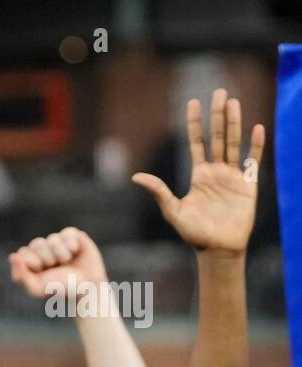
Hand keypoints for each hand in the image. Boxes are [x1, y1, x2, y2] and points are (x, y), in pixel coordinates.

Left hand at [8, 227, 106, 298]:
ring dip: (61, 255)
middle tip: (56, 267)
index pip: (23, 252)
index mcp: (30, 260)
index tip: (41, 272)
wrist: (87, 287)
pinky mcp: (72, 235)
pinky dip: (71, 246)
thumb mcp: (37, 288)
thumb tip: (13, 256)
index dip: (33, 263)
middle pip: (37, 243)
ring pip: (53, 239)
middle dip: (47, 259)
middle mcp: (42, 249)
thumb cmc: (60, 288)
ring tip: (67, 262)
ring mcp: (57, 241)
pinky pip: (67, 234)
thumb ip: (20, 275)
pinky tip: (75, 252)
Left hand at [132, 89, 264, 253]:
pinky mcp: (249, 184)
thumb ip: (158, 191)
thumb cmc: (194, 233)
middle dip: (217, 115)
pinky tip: (257, 128)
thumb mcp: (172, 211)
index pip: (197, 142)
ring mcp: (234, 176)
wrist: (217, 249)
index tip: (193, 102)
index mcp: (199, 175)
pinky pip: (254, 160)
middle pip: (217, 136)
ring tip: (233, 102)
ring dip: (234, 122)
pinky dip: (256, 145)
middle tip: (219, 91)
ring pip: (234, 143)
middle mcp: (217, 171)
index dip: (195, 123)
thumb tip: (135, 177)